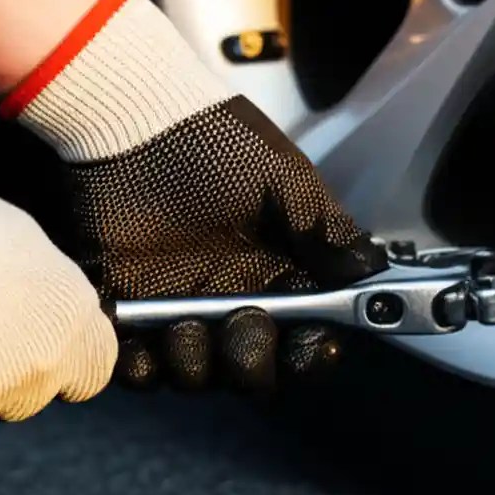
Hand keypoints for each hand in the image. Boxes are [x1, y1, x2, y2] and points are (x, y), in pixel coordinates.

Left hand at [66, 96, 387, 390]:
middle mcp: (231, 301)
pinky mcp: (127, 310)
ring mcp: (176, 310)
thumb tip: (368, 271)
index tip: (310, 344)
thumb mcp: (284, 180)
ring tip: (186, 327)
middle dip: (251, 361)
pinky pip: (134, 363)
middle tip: (243, 323)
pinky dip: (139, 366)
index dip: (311, 354)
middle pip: (251, 369)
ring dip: (195, 365)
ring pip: (194, 374)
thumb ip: (327, 232)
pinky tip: (144, 342)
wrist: (135, 119)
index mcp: (277, 277)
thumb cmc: (212, 140)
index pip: (306, 340)